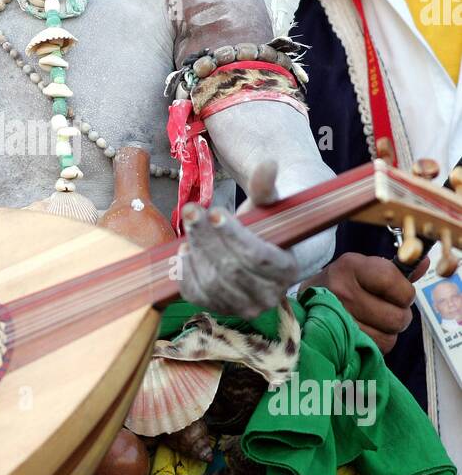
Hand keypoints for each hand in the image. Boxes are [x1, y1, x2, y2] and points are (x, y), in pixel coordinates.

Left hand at [179, 160, 297, 317]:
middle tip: (191, 210)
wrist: (263, 253)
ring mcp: (244, 308)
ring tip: (190, 225)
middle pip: (230, 270)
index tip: (215, 210)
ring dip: (196, 251)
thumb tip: (268, 164)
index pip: (258, 257)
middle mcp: (269, 296)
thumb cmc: (268, 225)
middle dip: (207, 237)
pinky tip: (185, 249)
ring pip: (212, 283)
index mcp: (288, 268)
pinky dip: (185, 272)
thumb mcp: (269, 204)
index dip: (233, 235)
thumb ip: (266, 188)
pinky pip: (196, 296)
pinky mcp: (221, 310)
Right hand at [300, 252, 424, 353]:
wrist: (305, 302)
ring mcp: (337, 319)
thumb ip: (397, 270)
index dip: (405, 293)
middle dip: (399, 316)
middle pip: (396, 317)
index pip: (393, 282)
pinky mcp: (336, 341)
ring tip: (377, 323)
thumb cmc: (343, 283)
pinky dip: (376, 345)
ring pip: (388, 338)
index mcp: (350, 266)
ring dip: (388, 333)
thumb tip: (424, 262)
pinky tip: (367, 333)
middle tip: (389, 311)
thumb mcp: (365, 268)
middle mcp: (341, 291)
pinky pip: (374, 350)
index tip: (399, 294)